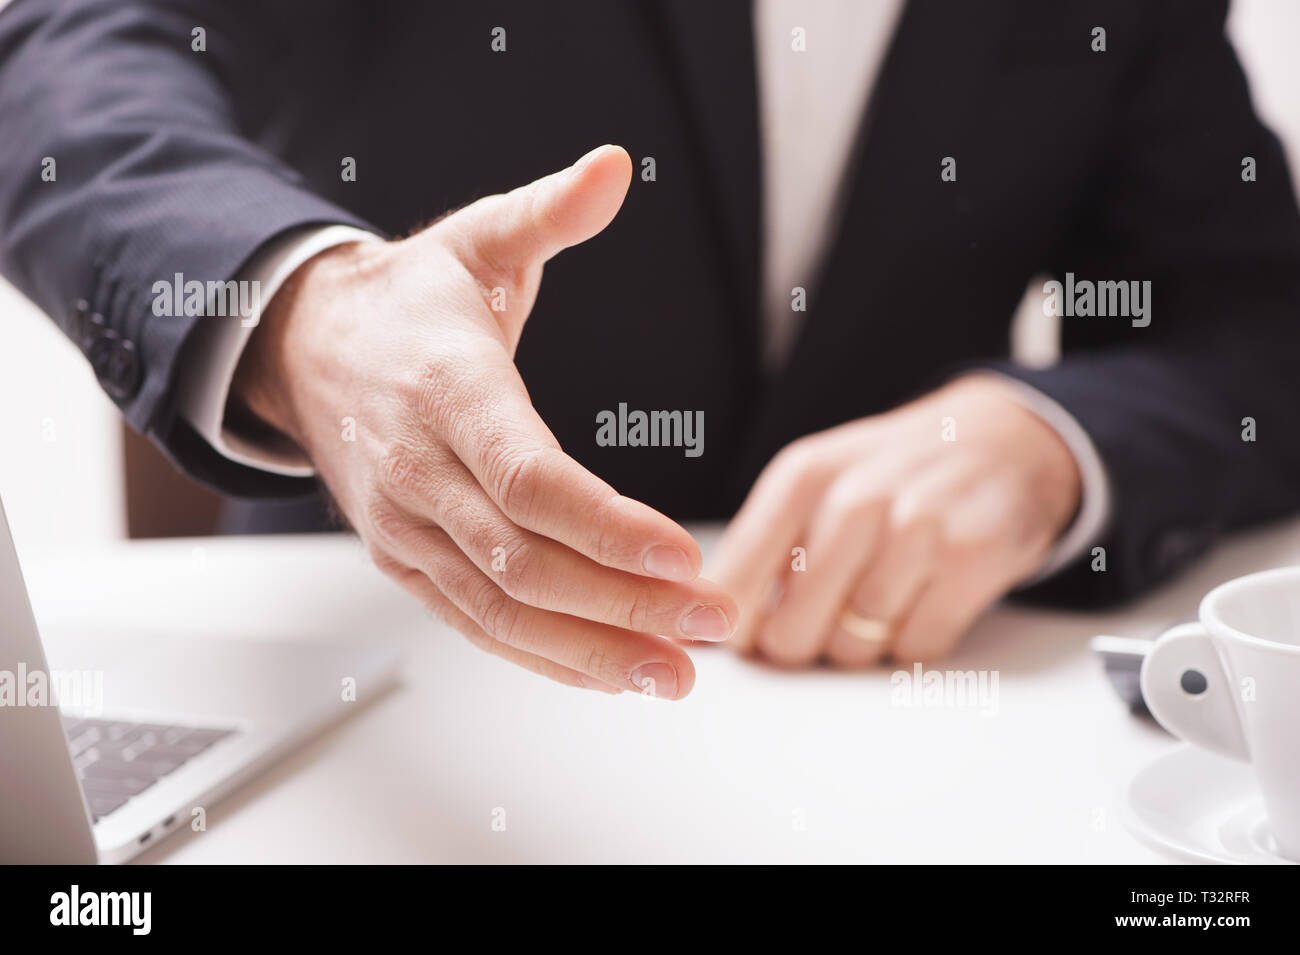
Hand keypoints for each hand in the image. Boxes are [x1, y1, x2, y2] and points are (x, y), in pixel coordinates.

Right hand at [231, 145, 736, 698]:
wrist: (302, 353)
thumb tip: (611, 167)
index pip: (528, 478)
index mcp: (445, 392)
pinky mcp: (406, 563)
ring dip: (593, 649)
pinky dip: (545, 656)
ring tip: (675, 674)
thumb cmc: (406, 303)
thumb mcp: (475, 242)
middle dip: (626, 603)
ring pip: (502, 610)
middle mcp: (418, 473)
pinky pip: (477, 624)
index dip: (606, 527)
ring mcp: (407, 529)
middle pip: (526, 560)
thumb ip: (545, 213)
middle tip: (714, 623)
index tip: (685, 558)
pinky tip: (610, 671)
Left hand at [707, 376, 1080, 666]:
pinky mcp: (971, 560)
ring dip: (864, 643)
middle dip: (804, 643)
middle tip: (829, 616)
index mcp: (800, 479)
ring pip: (853, 648)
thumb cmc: (893, 477)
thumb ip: (757, 551)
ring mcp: (916, 529)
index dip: (734, 631)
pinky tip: (925, 599)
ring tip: (882, 598)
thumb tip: (695, 633)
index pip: (732, 588)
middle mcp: (853, 500)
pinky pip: (915, 649)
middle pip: (789, 635)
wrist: (1005, 441)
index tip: (746, 638)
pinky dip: (915, 642)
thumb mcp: (815, 486)